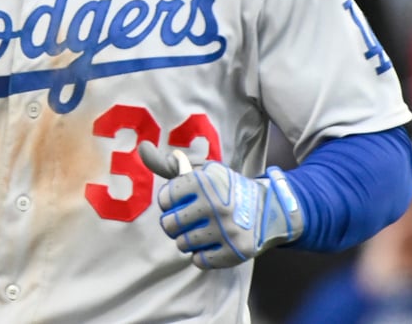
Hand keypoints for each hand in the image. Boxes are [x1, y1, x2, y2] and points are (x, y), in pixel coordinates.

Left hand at [138, 142, 302, 269]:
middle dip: (175, 224)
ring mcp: (225, 231)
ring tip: (201, 231)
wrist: (268, 210)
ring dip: (188, 240)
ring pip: (182, 245)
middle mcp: (214, 205)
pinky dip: (202, 256)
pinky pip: (199, 261)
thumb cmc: (226, 190)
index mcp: (204, 182)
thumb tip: (142, 149)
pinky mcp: (234, 252)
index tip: (181, 202)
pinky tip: (212, 244)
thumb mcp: (204, 173)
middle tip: (189, 220)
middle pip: (169, 225)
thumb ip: (172, 167)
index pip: (165, 199)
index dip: (170, 202)